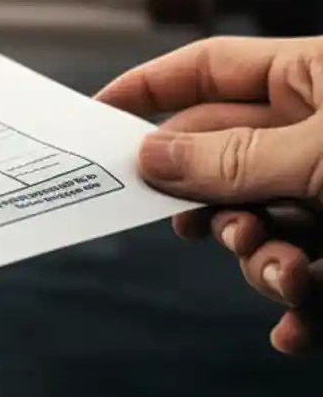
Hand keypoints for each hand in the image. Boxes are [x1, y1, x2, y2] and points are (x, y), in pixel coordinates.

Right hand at [97, 36, 322, 354]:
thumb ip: (234, 157)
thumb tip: (149, 155)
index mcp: (317, 77)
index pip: (209, 70)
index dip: (149, 88)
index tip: (95, 117)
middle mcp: (321, 131)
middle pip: (225, 161)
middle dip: (212, 206)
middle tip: (199, 226)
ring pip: (262, 226)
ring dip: (260, 263)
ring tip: (286, 275)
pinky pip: (308, 277)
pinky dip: (298, 307)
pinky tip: (297, 327)